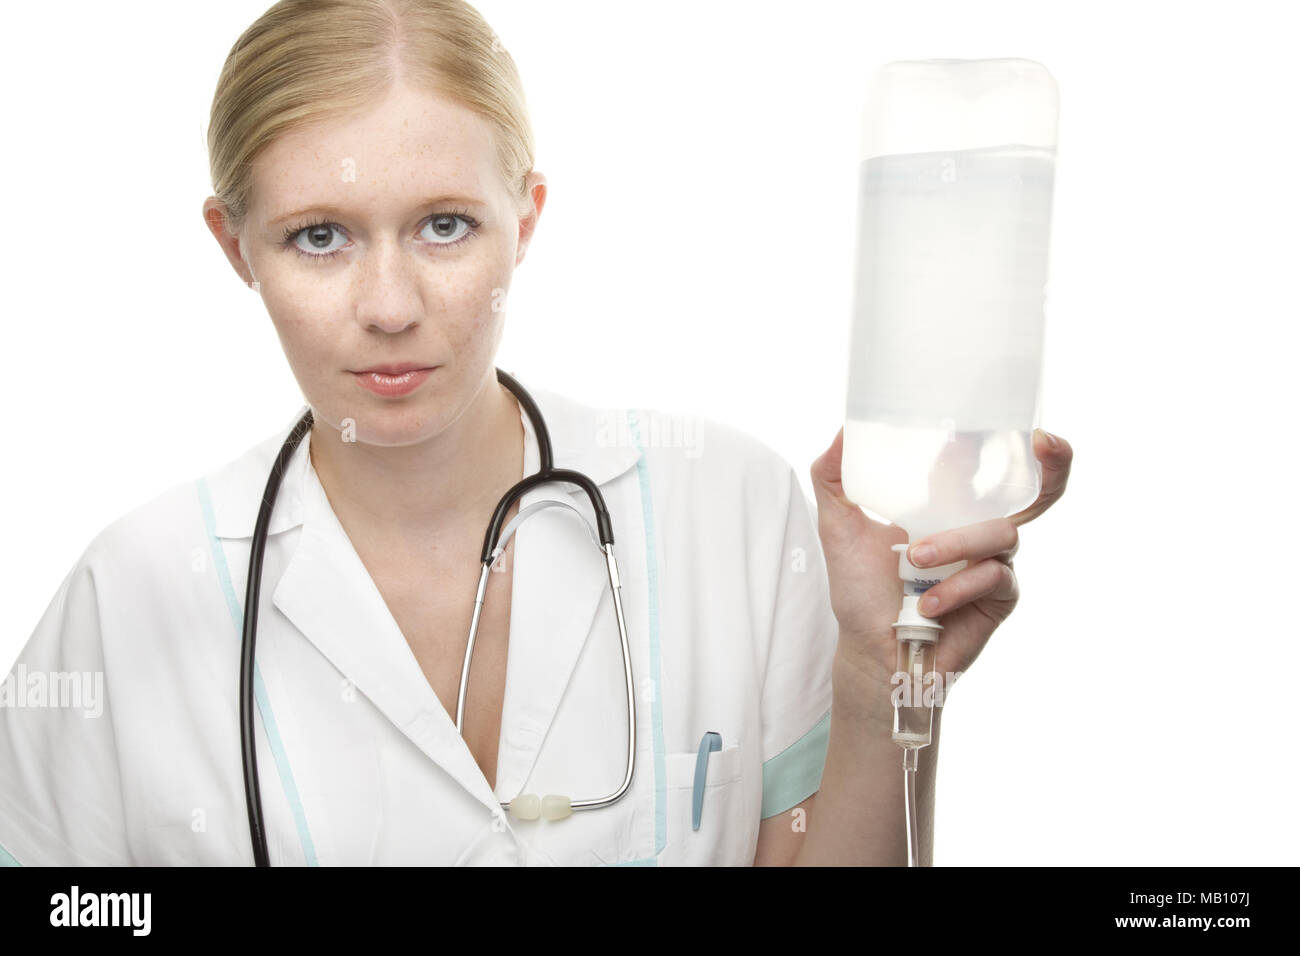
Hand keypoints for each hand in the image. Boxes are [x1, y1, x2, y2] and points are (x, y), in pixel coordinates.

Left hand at [809, 428, 1072, 689]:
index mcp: (946, 507)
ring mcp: (992, 563)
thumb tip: (844, 429)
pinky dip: (956, 588)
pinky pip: (994, 577)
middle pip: (1034, 492)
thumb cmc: (861, 590)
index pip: (986, 466)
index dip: (1013, 442)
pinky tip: (926, 606)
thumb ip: (834, 478)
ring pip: (1000, 533)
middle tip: (1047, 444)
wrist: (870, 650)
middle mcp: (976, 530)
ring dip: (956, 544)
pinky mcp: (1000, 599)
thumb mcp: (838, 528)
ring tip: (915, 563)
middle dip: (1053, 469)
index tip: (1017, 420)